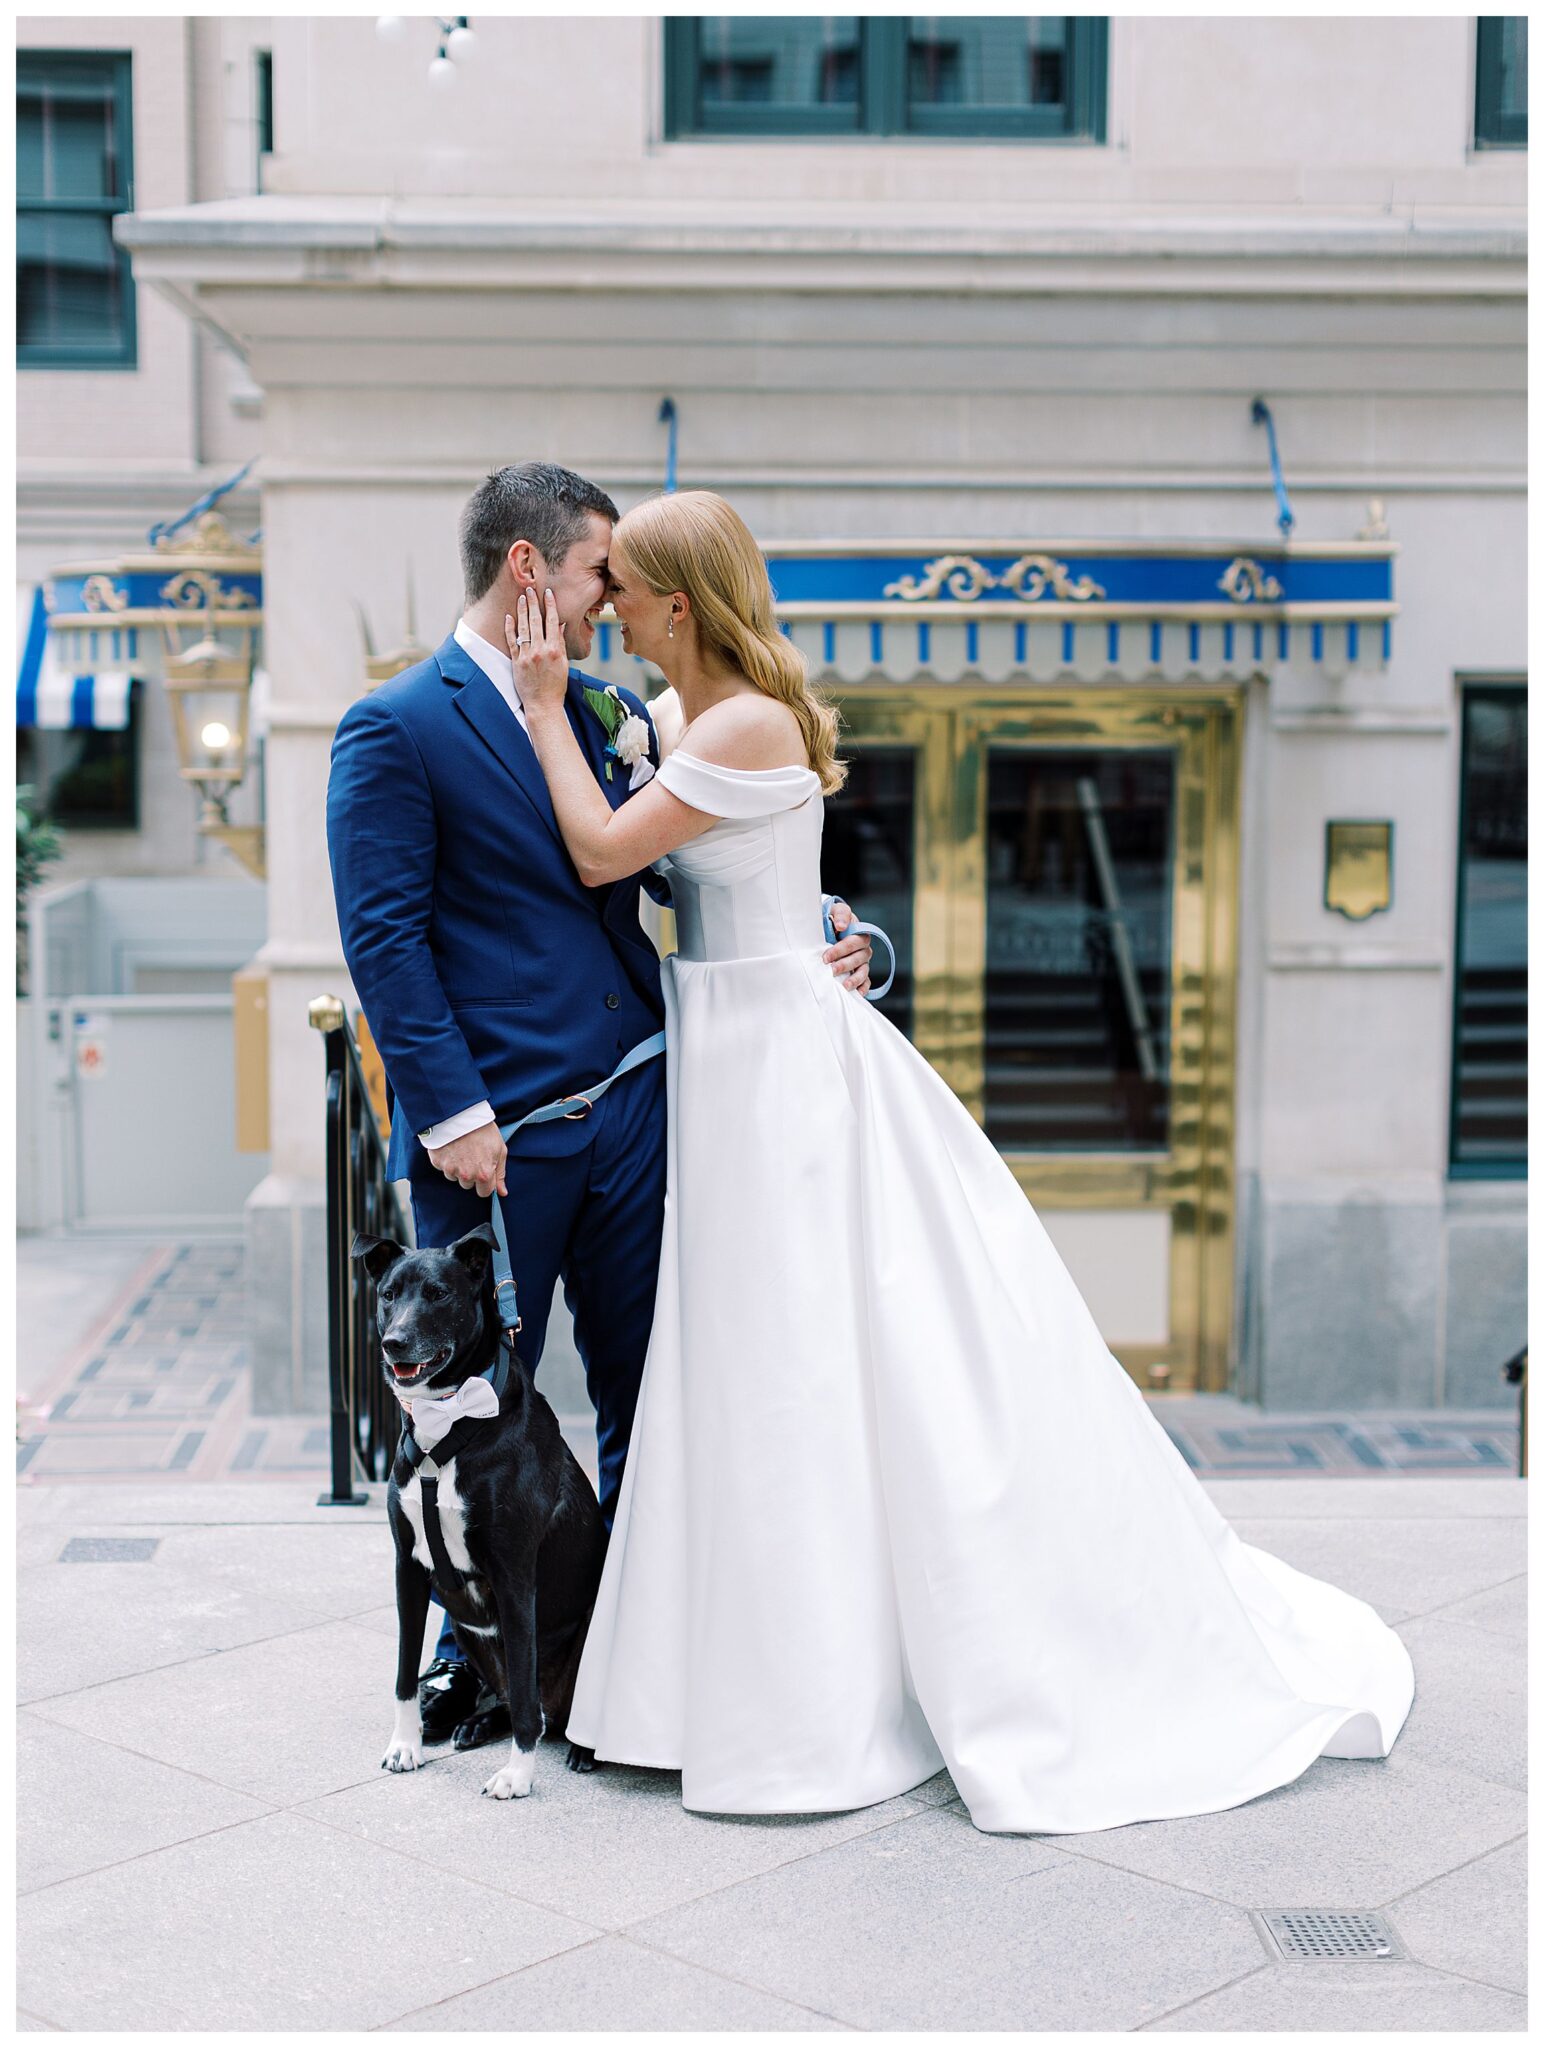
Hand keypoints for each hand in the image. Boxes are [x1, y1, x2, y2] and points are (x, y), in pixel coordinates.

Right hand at [426, 1121, 507, 1197]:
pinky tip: (452, 1147)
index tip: (484, 1172)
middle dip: (471, 1174)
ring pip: (454, 1177)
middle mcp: (466, 1176)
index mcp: (484, 1174)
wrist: (460, 1114)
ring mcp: (450, 1170)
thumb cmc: (482, 1130)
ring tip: (462, 1149)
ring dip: (458, 1167)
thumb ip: (500, 1174)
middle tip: (472, 1156)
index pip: (483, 1192)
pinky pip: (443, 1167)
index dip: (485, 1183)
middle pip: (468, 1185)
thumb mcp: (500, 1150)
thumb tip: (502, 1192)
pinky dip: (447, 1160)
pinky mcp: (438, 1162)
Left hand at [505, 589, 568, 715]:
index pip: (552, 622)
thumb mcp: (564, 664)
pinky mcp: (516, 662)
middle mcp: (540, 650)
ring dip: (522, 611)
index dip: (550, 606)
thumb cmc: (556, 686)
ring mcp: (527, 656)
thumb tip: (560, 626)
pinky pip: (511, 642)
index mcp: (555, 650)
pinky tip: (509, 617)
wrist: (543, 705)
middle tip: (530, 588)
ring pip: (523, 628)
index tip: (548, 593)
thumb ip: (561, 644)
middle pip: (536, 621)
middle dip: (533, 603)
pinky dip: (510, 628)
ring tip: (521, 597)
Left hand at [824, 900, 872, 995]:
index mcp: (859, 933)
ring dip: (855, 978)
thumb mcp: (835, 911)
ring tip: (845, 985)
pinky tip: (857, 994)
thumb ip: (840, 914)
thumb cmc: (832, 919)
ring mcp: (863, 961)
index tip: (826, 957)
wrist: (828, 927)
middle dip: (845, 965)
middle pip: (859, 958)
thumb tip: (842, 926)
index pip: (854, 942)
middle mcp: (863, 948)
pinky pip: (866, 981)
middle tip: (831, 970)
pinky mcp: (860, 972)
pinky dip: (863, 988)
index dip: (841, 950)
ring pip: (863, 970)